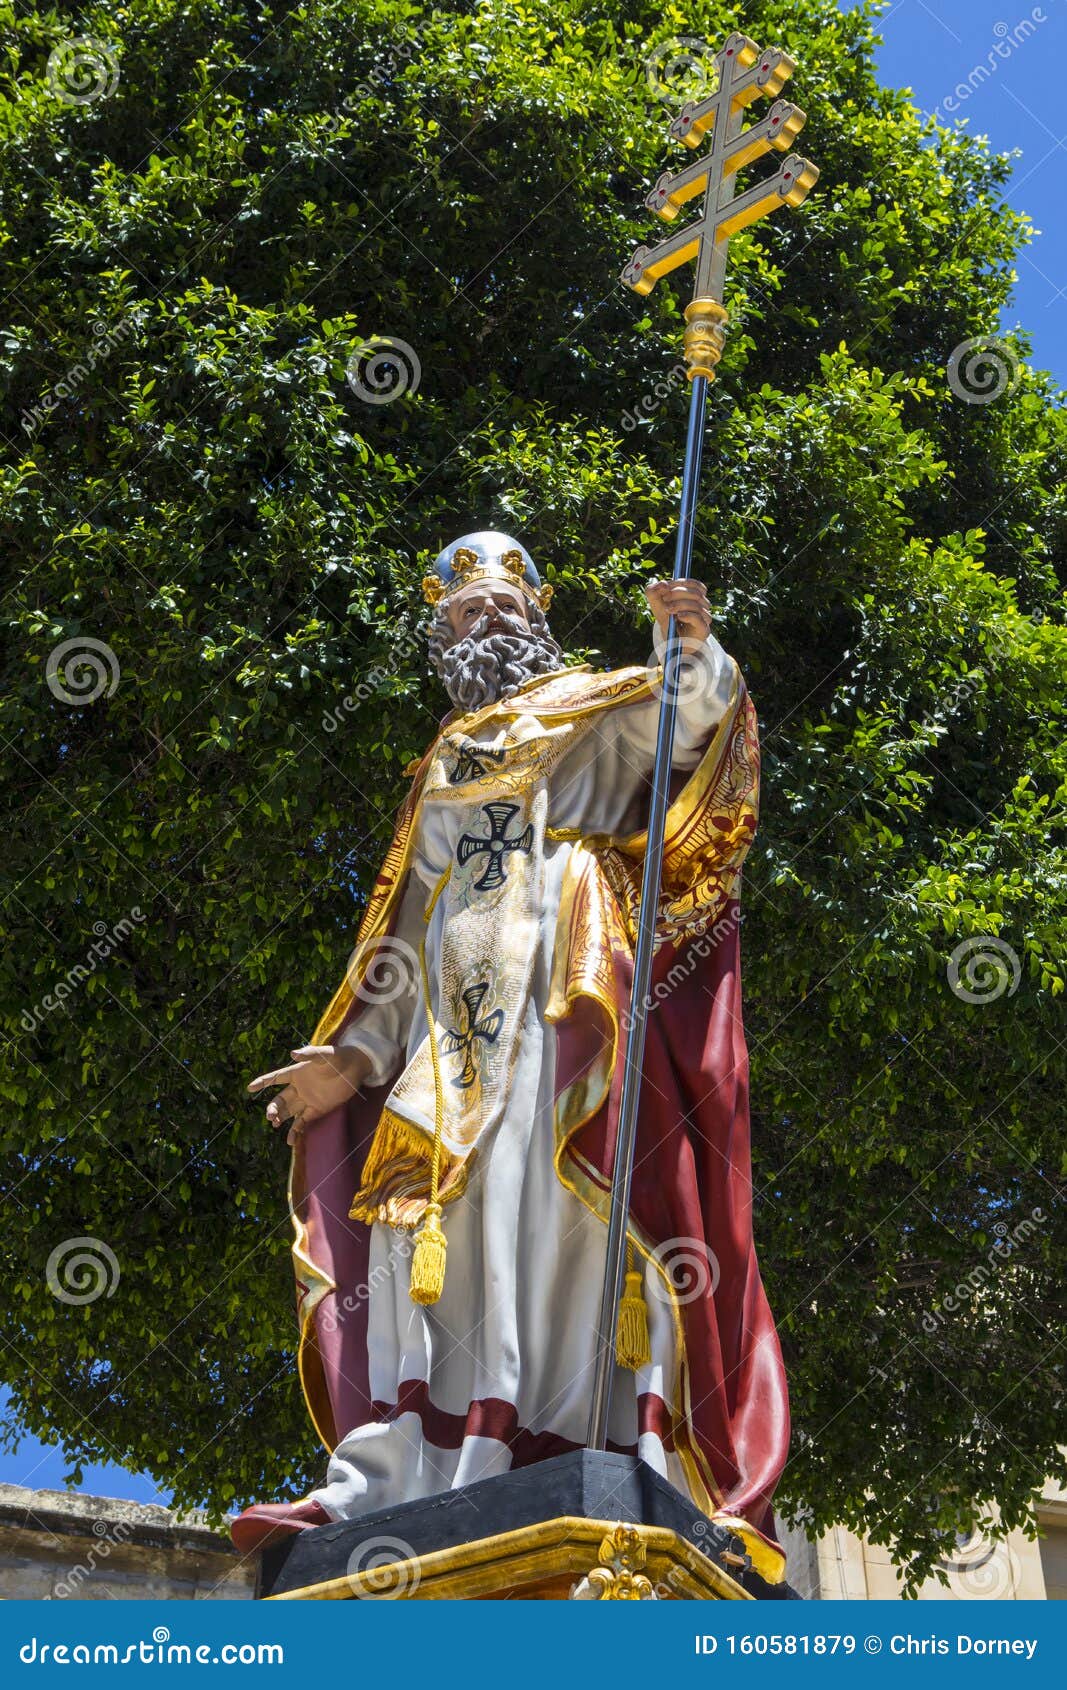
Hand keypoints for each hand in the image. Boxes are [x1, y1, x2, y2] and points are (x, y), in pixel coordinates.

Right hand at [248, 1044, 370, 1145]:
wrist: (355, 1069)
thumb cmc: (338, 1057)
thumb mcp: (325, 1054)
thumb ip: (310, 1054)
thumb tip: (293, 1053)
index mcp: (296, 1073)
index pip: (276, 1078)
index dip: (263, 1082)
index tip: (250, 1088)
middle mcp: (298, 1088)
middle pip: (280, 1100)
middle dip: (273, 1108)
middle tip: (270, 1116)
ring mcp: (307, 1100)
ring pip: (288, 1112)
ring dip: (280, 1118)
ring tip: (274, 1124)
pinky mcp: (317, 1110)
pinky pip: (302, 1123)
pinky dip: (296, 1132)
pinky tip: (290, 1141)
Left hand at [645, 578, 711, 652]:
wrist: (673, 643)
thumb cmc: (667, 622)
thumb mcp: (657, 606)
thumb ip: (653, 592)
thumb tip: (662, 583)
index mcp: (694, 597)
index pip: (695, 585)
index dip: (682, 582)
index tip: (666, 586)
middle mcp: (702, 606)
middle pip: (696, 593)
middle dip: (678, 593)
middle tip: (665, 598)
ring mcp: (704, 618)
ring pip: (697, 605)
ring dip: (680, 604)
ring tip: (667, 609)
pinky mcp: (703, 629)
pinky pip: (698, 619)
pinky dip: (687, 615)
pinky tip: (678, 616)